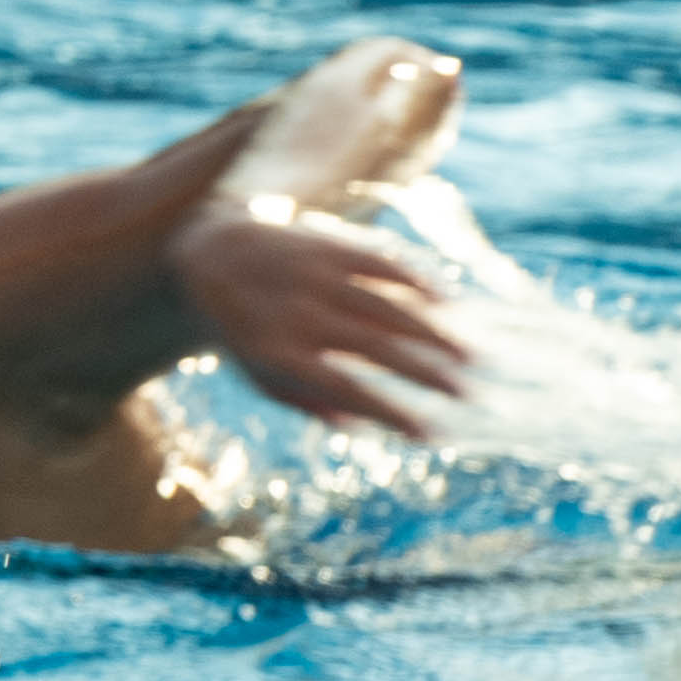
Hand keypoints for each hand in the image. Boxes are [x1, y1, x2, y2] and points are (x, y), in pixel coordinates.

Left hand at [175, 201, 470, 434]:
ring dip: (434, 333)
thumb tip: (360, 425)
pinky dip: (414, 281)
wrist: (209, 252)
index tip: (432, 434)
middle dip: (427, 373)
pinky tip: (446, 302)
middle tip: (470, 396)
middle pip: (376, 348)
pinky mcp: (326, 246)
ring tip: (471, 358)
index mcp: (278, 354)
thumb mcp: (256, 372)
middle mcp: (298, 315)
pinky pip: (378, 263)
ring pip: (386, 307)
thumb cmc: (243, 327)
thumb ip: (305, 401)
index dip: (392, 412)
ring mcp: (314, 278)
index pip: (346, 390)